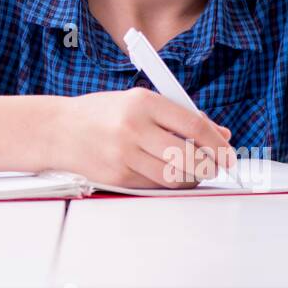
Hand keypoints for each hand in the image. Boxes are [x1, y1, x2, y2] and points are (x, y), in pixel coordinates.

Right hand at [51, 88, 237, 188]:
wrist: (59, 130)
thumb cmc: (101, 113)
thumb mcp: (139, 102)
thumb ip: (178, 116)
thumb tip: (219, 134)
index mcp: (142, 102)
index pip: (193, 124)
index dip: (217, 142)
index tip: (228, 152)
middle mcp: (133, 128)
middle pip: (188, 155)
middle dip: (210, 165)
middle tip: (217, 166)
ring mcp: (124, 155)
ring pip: (174, 176)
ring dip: (192, 177)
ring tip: (195, 171)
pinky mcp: (118, 177)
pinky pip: (156, 185)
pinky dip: (169, 182)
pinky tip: (169, 173)